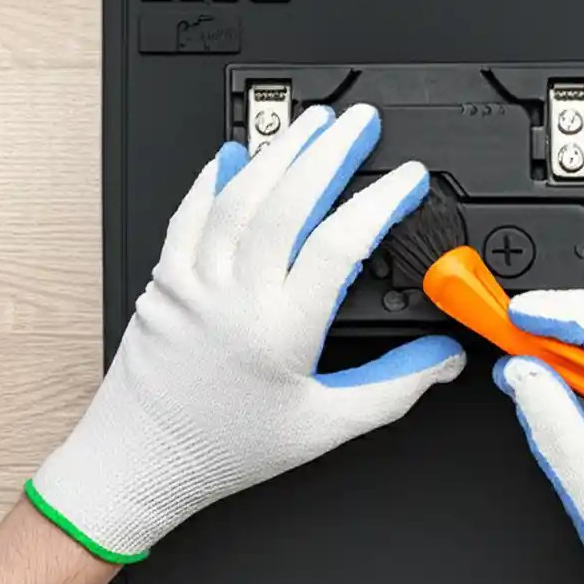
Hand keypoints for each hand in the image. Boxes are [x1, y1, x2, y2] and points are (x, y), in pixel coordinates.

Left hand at [30, 105, 465, 562]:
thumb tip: (443, 360)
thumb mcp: (325, 427)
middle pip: (288, 201)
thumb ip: (394, 388)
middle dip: (330, 151)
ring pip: (239, 196)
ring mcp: (194, 281)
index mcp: (282, 330)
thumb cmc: (226, 447)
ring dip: (279, 152)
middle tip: (360, 123)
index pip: (342, 244)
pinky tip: (235, 154)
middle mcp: (236, 296)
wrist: (140, 460)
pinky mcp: (164, 278)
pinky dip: (215, 177)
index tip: (407, 178)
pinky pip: (189, 212)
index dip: (381, 201)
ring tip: (311, 124)